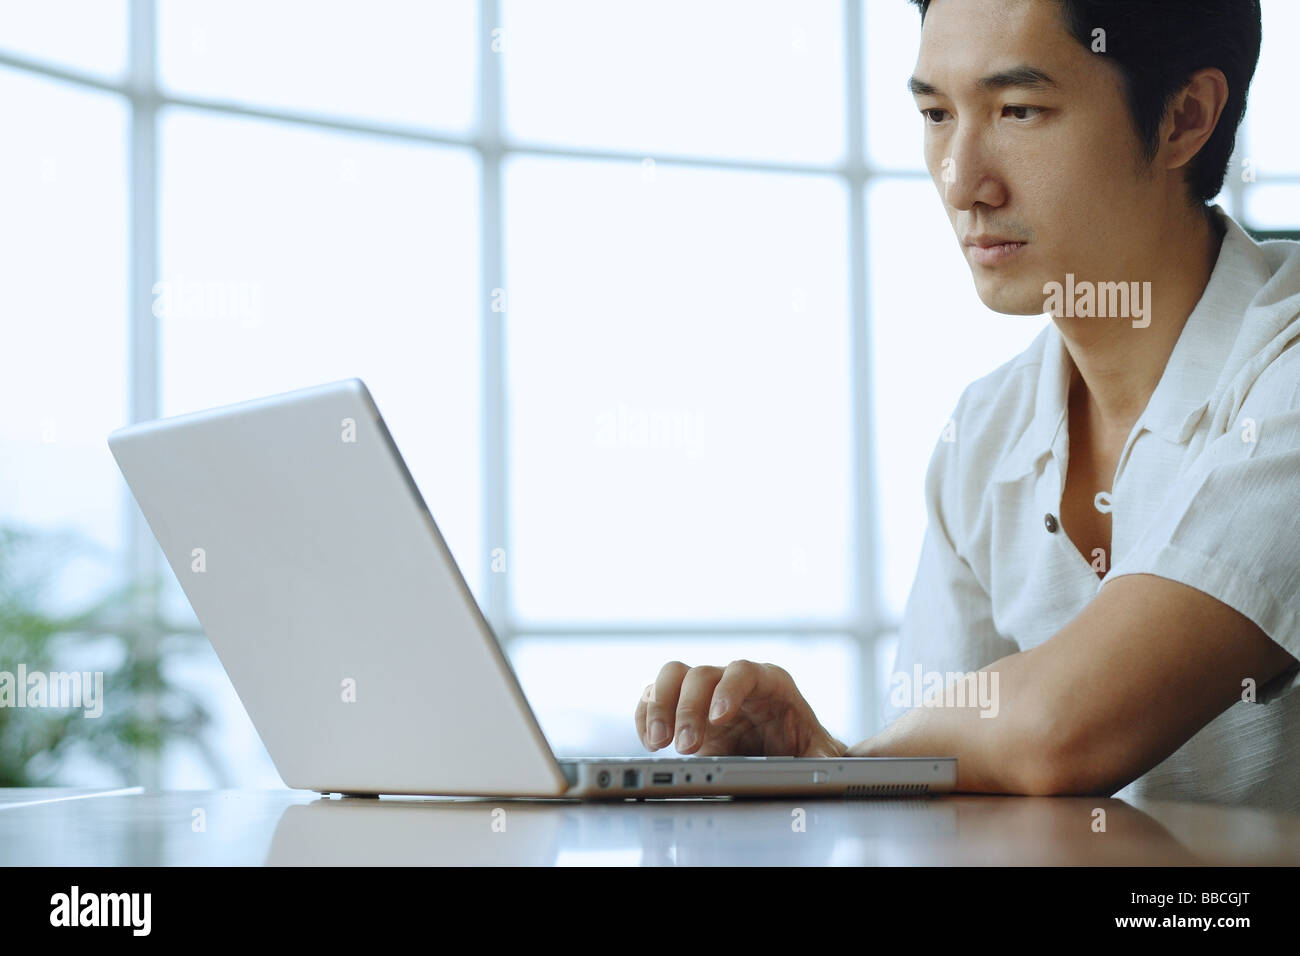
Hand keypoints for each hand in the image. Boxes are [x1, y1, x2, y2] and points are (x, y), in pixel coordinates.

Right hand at [634, 660, 846, 756]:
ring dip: (659, 706)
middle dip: (689, 708)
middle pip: (701, 674)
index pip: (744, 671)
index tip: (718, 719)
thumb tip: (836, 763)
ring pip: (671, 677)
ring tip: (659, 743)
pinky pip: (654, 698)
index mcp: (769, 682)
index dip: (728, 690)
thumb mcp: (819, 753)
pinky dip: (646, 716)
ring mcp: (704, 693)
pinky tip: (651, 741)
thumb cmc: (804, 744)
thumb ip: (824, 757)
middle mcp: (732, 681)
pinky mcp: (682, 709)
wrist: (785, 751)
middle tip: (686, 746)